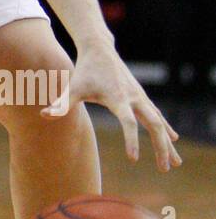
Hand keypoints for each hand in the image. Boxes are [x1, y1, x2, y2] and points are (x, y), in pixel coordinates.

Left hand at [42, 40, 180, 170]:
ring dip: (167, 143)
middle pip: (153, 124)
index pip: (128, 122)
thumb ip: (61, 104)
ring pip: (159, 122)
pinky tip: (173, 139)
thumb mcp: (73, 87)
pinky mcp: (141, 96)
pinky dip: (166, 128)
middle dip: (161, 147)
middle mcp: (133, 98)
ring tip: (175, 164)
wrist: (100, 49)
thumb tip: (44, 115)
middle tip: (165, 169)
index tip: (133, 159)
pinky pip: (157, 115)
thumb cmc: (85, 71)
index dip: (131, 140)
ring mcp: (140, 97)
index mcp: (118, 98)